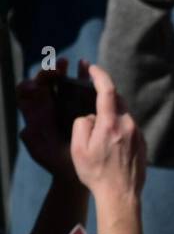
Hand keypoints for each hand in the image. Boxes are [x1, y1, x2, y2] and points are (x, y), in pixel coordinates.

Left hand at [16, 58, 83, 183]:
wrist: (76, 171)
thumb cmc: (56, 161)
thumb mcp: (41, 149)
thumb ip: (32, 134)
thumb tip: (27, 122)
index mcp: (35, 114)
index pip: (26, 91)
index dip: (29, 84)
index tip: (36, 86)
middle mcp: (48, 106)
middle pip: (45, 82)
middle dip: (51, 71)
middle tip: (60, 66)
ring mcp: (65, 105)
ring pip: (63, 82)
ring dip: (68, 70)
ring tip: (78, 63)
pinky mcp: (81, 107)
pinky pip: (80, 89)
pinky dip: (83, 77)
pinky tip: (88, 70)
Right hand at [70, 65, 147, 233]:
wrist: (121, 194)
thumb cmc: (96, 173)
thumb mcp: (78, 149)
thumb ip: (82, 125)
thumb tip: (90, 116)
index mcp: (111, 124)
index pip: (107, 90)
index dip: (99, 75)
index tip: (91, 67)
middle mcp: (128, 125)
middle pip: (116, 100)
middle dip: (103, 92)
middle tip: (90, 88)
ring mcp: (137, 134)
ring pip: (123, 114)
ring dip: (110, 111)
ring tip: (96, 118)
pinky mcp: (142, 142)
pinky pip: (128, 127)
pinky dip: (117, 124)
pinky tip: (108, 138)